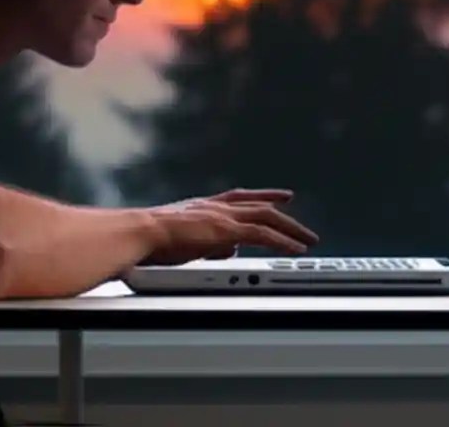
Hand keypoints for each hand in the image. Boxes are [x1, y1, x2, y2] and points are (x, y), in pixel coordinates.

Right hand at [141, 189, 318, 265]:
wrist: (141, 232)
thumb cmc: (152, 239)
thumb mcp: (187, 242)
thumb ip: (211, 244)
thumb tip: (231, 250)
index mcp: (206, 206)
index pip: (241, 197)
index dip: (263, 197)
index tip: (281, 197)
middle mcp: (218, 206)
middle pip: (260, 206)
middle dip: (285, 215)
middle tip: (303, 227)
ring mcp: (223, 216)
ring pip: (267, 218)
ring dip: (291, 229)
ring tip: (307, 240)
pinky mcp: (226, 229)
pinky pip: (262, 235)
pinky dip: (281, 241)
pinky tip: (293, 248)